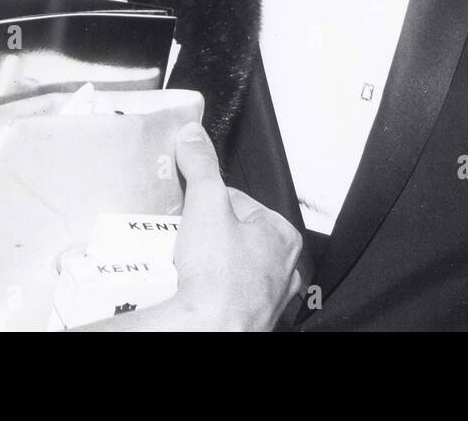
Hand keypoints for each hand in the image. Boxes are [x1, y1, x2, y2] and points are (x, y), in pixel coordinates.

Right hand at [170, 121, 302, 330]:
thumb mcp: (206, 203)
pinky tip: (189, 290)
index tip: (191, 208)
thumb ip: (201, 165)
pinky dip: (207, 293)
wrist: (207, 332)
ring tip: (184, 264)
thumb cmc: (218, 279)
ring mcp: (266, 299)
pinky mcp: (246, 321)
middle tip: (185, 239)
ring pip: (230, 269)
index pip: (241, 201)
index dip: (209, 202)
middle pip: (235, 236)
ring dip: (207, 266)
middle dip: (209, 236)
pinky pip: (223, 297)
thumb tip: (194, 137)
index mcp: (283, 235)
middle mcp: (283, 270)